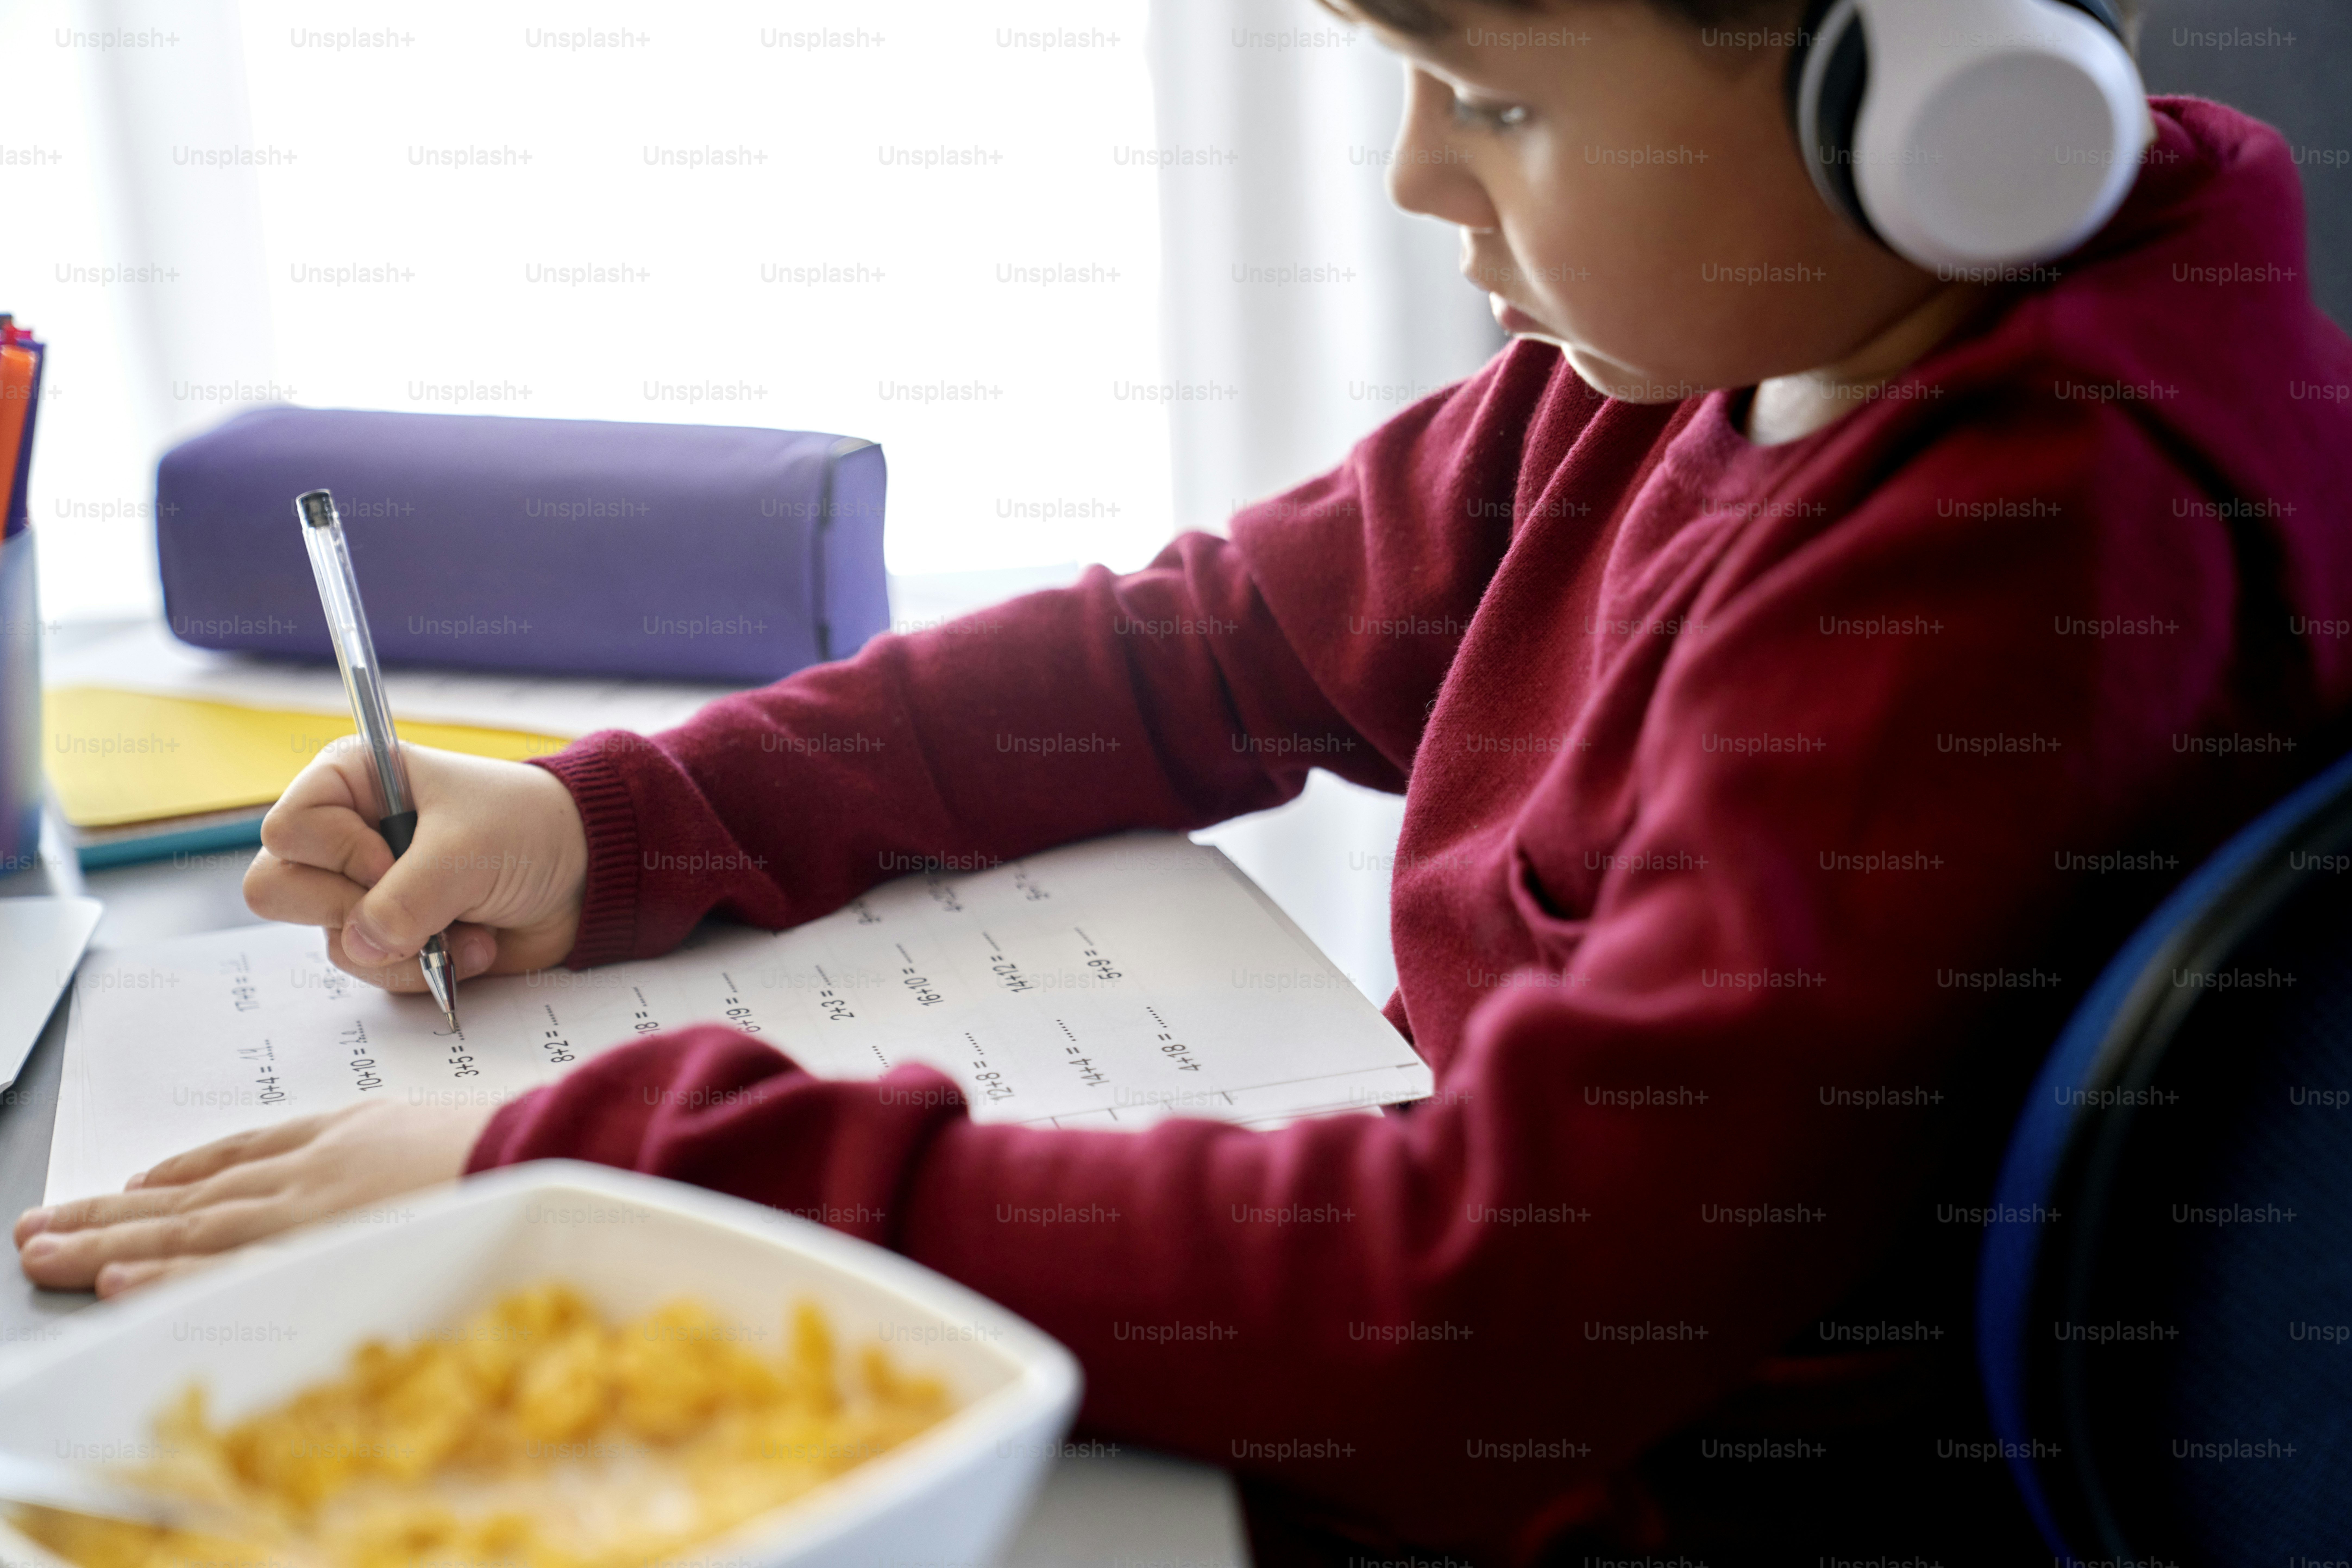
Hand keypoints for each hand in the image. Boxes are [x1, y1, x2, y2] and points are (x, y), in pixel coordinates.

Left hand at [13, 1101, 496, 1296]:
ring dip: (110, 1245)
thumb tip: (387, 1168)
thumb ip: (397, 1151)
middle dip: (109, 1215)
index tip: (134, 1185)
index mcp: (346, 1136)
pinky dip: (174, 1274)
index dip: (184, 1171)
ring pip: (189, 1229)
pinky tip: (121, 1282)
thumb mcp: (440, 1130)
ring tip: (45, 1254)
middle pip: (193, 1196)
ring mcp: (314, 1207)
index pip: (244, 1153)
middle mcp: (314, 1170)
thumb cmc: (510, 1142)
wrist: (548, 1146)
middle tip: (40, 1227)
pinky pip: (234, 1265)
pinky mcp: (323, 1244)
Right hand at [244, 742, 588, 989]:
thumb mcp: (468, 850)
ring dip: (405, 946)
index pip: (286, 830)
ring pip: (332, 942)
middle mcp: (345, 837)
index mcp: (351, 783)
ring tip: (466, 925)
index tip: (393, 857)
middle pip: (278, 890)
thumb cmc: (530, 830)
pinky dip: (425, 970)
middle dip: (349, 907)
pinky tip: (474, 945)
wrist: (586, 876)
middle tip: (409, 897)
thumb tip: (362, 944)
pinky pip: (373, 972)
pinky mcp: (393, 937)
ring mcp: (365, 891)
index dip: (337, 854)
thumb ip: (407, 897)